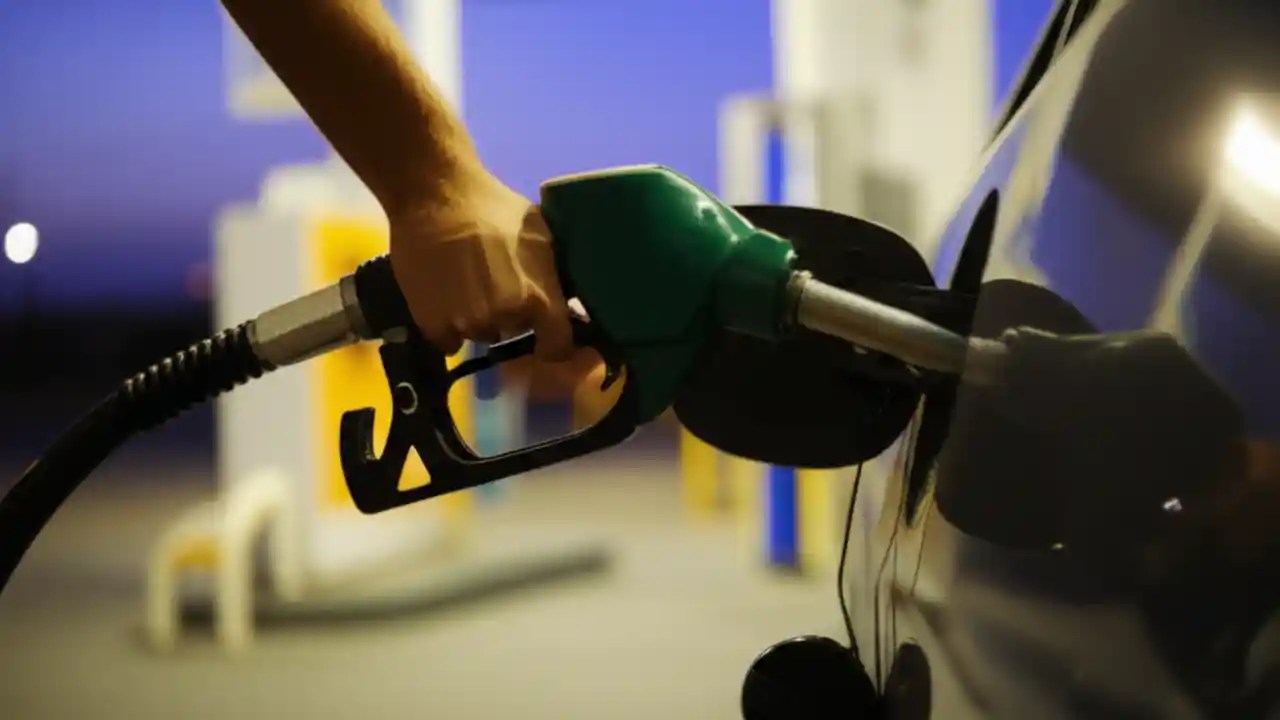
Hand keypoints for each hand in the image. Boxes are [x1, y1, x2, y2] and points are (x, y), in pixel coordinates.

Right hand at [388, 170, 573, 360]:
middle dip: (512, 317)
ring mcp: (467, 324)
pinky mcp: (433, 325)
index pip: (558, 347)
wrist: (436, 196)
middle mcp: (506, 319)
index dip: (554, 343)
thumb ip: (552, 272)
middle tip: (498, 287)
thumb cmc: (493, 206)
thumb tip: (562, 293)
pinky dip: (447, 326)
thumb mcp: (540, 233)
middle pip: (514, 333)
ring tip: (467, 286)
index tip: (547, 334)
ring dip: (478, 319)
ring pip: (481, 334)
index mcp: (539, 299)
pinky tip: (444, 298)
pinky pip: (448, 339)